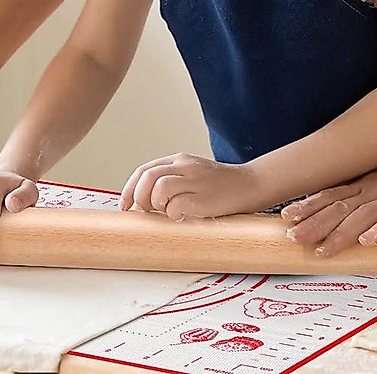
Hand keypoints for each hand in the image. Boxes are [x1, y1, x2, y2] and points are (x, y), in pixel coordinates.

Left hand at [120, 153, 261, 220]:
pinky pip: (176, 206)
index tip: (125, 206)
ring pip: (159, 187)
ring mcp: (194, 181)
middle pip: (147, 177)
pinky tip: (182, 216)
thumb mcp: (192, 175)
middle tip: (146, 211)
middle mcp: (185, 166)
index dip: (129, 189)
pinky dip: (173, 214)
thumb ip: (172, 181)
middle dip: (139, 197)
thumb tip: (145, 202)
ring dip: (156, 204)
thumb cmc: (220, 185)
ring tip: (167, 211)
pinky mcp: (203, 199)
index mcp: (179, 160)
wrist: (251, 184)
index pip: (144, 170)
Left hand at [280, 135, 376, 256]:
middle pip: (343, 207)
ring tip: (322, 249)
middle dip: (316, 224)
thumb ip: (376, 190)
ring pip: (366, 216)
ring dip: (343, 233)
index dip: (310, 206)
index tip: (286, 217)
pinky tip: (370, 241)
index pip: (335, 194)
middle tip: (292, 237)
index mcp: (373, 181)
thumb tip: (354, 207)